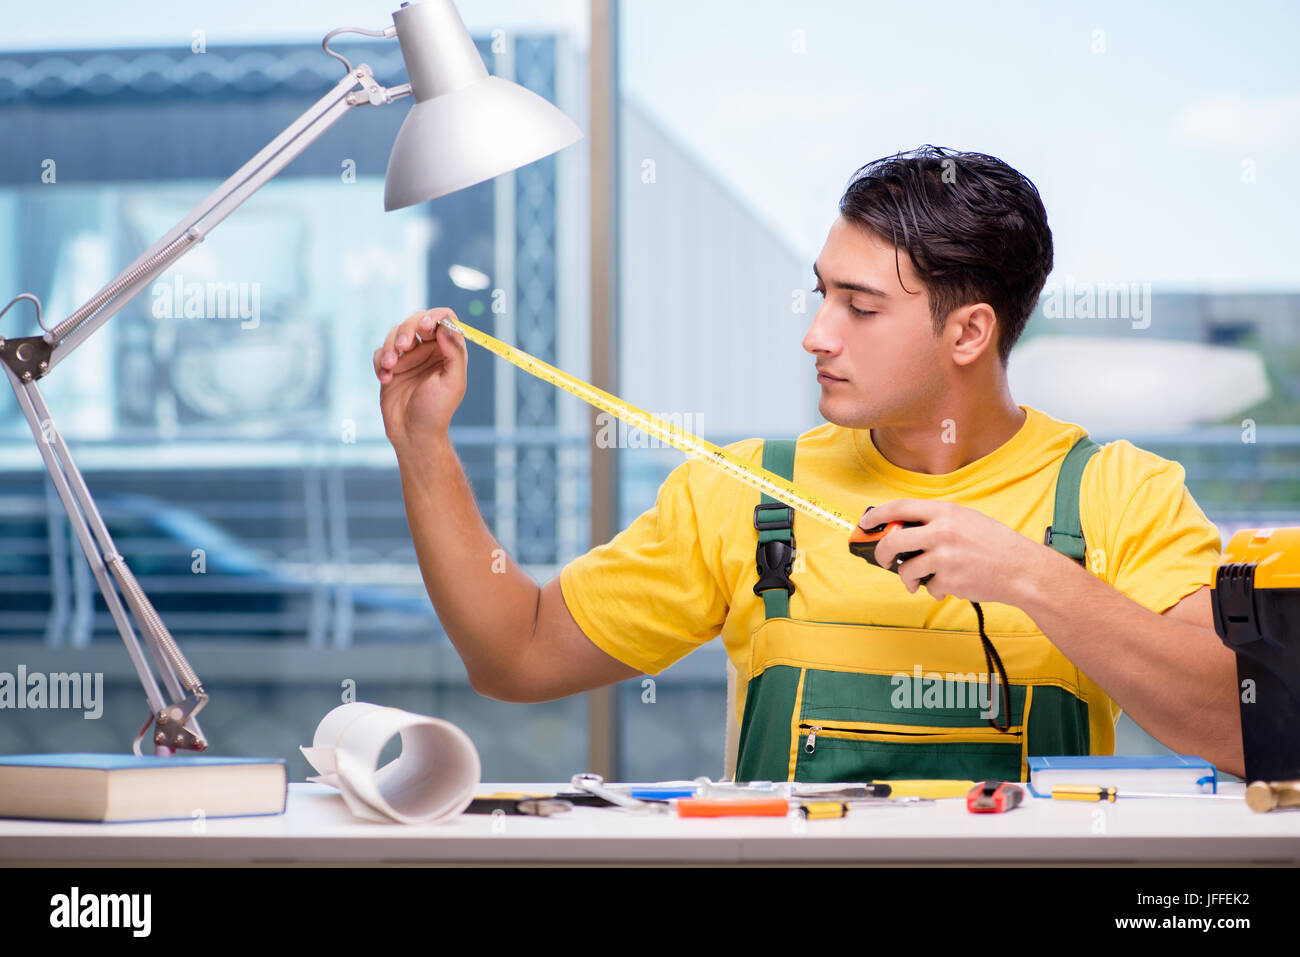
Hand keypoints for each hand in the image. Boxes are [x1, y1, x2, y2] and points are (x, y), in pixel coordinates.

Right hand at [373, 307, 467, 450]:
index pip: (444, 318)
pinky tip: (385, 379)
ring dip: (390, 346)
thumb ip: (454, 353)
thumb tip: (447, 326)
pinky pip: (380, 351)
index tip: (426, 328)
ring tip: (391, 366)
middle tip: (403, 346)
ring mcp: (408, 357)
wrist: (412, 434)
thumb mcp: (453, 383)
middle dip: (407, 329)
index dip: (435, 316)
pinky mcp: (390, 366)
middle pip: (416, 320)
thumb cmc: (437, 411)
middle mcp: (429, 349)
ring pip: (395, 333)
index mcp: (448, 350)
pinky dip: (380, 362)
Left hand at [859, 499, 1043, 603]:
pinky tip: (950, 585)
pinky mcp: (949, 580)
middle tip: (883, 559)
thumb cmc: (995, 544)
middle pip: (893, 540)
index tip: (865, 523)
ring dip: (907, 578)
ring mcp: (945, 557)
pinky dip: (935, 589)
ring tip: (916, 581)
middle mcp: (942, 532)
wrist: (1022, 569)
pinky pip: (929, 586)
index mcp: (945, 512)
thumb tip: (901, 531)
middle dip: (881, 553)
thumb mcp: (966, 520)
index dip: (878, 515)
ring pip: (906, 569)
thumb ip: (935, 522)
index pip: (900, 508)